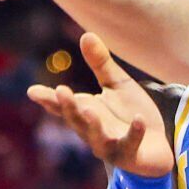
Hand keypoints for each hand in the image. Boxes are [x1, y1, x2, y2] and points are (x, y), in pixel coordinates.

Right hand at [27, 34, 175, 177]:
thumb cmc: (129, 114)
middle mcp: (92, 131)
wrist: (155, 145)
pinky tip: (139, 121)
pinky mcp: (130, 154)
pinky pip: (130, 145)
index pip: (63, 106)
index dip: (48, 99)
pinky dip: (134, 133)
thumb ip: (100, 64)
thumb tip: (86, 34)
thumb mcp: (116, 84)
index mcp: (86, 112)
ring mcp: (109, 145)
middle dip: (68, 107)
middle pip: (76, 120)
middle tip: (60, 91)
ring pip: (97, 137)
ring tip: (89, 109)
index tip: (33, 91)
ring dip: (93, 125)